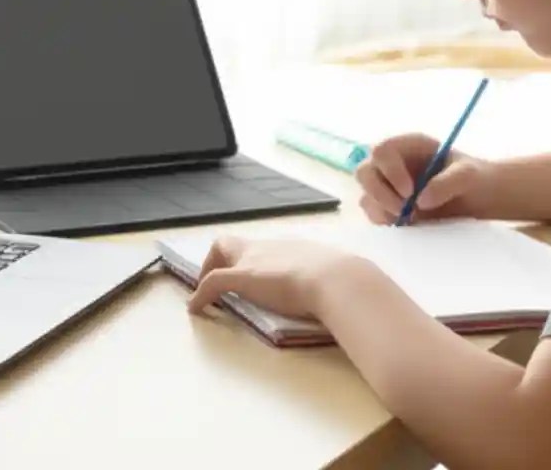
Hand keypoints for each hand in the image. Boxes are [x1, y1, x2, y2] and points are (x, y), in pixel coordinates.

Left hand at [187, 236, 370, 317]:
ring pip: (220, 250)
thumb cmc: (344, 280)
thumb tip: (354, 293)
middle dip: (219, 259)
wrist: (338, 280)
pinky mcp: (243, 277)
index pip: (262, 247)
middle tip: (215, 281)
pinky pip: (212, 282)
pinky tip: (196, 308)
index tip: (248, 275)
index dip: (250, 260)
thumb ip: (334, 282)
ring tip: (202, 293)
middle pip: (233, 241)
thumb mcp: (336, 277)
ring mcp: (254, 260)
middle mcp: (268, 248)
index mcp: (291, 248)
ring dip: (208, 271)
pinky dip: (200, 295)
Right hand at [355, 133, 490, 223]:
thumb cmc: (473, 178)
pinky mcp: (388, 208)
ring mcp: (387, 186)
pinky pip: (373, 215)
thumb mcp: (468, 175)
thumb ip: (447, 182)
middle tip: (405, 211)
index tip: (410, 192)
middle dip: (380, 194)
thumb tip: (420, 201)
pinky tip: (408, 225)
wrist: (479, 200)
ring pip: (366, 196)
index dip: (390, 171)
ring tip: (412, 220)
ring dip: (383, 211)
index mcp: (406, 146)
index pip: (382, 151)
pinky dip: (386, 222)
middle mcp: (391, 164)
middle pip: (364, 173)